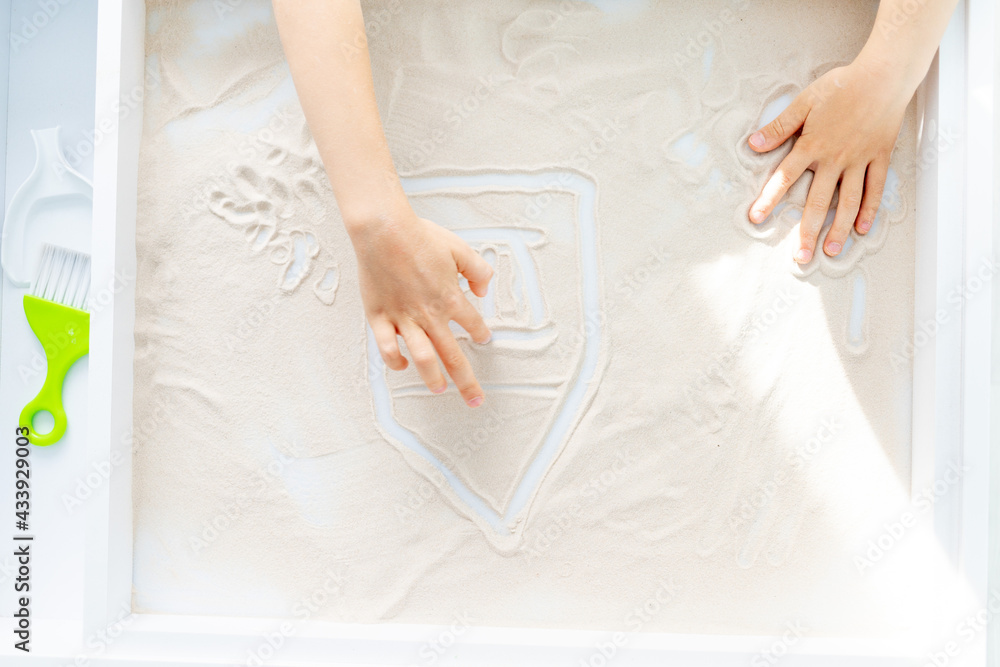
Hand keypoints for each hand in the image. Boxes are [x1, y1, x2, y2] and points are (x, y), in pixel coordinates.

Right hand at [349, 208, 492, 406]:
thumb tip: (483, 290)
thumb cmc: (418, 236)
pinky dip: (395, 360)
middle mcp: (429, 314)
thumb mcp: (460, 249)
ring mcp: (403, 318)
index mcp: (450, 298)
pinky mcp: (380, 316)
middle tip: (475, 398)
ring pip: (422, 357)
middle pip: (453, 355)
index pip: (473, 324)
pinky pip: (387, 347)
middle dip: (466, 381)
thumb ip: (477, 271)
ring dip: (432, 377)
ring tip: (439, 389)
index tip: (485, 339)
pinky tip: (402, 366)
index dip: (482, 333)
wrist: (383, 231)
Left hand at [746, 60, 910, 262]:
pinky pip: (875, 188)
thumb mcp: (804, 101)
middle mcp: (835, 158)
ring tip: (830, 251)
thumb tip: (753, 144)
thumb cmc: (842, 85)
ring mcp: (860, 160)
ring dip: (839, 229)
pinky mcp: (880, 157)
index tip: (755, 218)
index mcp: (812, 145)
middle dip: (807, 231)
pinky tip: (862, 229)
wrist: (884, 75)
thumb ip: (780, 126)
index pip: (785, 177)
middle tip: (800, 258)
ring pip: (848, 202)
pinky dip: (869, 209)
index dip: (768, 199)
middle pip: (818, 201)